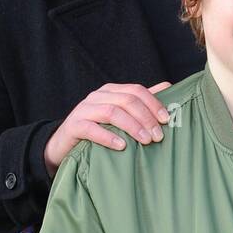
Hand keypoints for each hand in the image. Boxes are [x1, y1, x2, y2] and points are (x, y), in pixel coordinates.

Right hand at [44, 82, 173, 176]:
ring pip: (112, 112)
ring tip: (145, 141)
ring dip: (132, 126)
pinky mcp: (74, 126)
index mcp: (111, 91)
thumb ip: (141, 102)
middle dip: (146, 118)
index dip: (153, 104)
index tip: (166, 120)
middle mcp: (97, 96)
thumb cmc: (98, 130)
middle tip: (158, 136)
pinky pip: (92, 128)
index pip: (136, 90)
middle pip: (127, 100)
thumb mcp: (120, 116)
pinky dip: (108, 137)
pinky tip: (122, 146)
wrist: (64, 145)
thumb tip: (168, 86)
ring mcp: (84, 110)